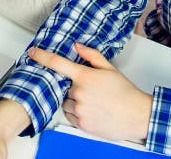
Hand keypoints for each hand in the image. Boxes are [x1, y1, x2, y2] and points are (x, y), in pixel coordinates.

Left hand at [28, 43, 151, 141]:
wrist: (138, 115)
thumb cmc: (125, 93)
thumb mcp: (110, 68)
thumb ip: (91, 55)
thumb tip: (77, 46)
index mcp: (85, 77)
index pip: (57, 63)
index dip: (42, 56)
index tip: (32, 52)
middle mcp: (79, 93)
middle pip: (64, 86)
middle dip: (74, 86)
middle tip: (92, 90)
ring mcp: (79, 110)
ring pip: (66, 102)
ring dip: (75, 100)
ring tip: (94, 101)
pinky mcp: (81, 124)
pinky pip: (70, 115)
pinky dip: (77, 113)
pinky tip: (92, 110)